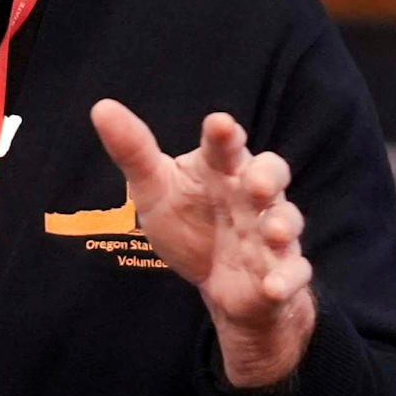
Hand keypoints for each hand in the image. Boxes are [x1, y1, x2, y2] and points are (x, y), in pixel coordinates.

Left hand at [89, 101, 315, 388]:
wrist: (216, 281)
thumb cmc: (188, 222)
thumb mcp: (154, 189)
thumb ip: (134, 152)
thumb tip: (101, 107)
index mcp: (221, 169)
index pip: (224, 146)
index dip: (224, 135)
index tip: (219, 125)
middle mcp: (252, 195)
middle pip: (272, 174)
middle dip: (267, 177)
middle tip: (255, 185)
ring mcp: (270, 233)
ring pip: (287, 220)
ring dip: (282, 225)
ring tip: (273, 233)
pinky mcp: (280, 269)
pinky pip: (293, 272)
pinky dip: (286, 279)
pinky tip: (273, 288)